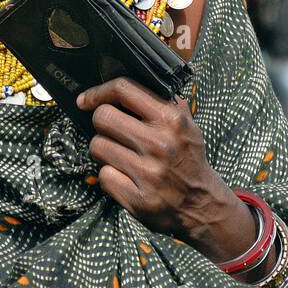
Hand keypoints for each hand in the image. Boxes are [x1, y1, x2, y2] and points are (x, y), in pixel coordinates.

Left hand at [76, 76, 257, 265]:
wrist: (202, 203)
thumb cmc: (187, 156)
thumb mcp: (185, 122)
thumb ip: (159, 99)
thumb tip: (122, 84)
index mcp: (171, 119)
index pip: (123, 89)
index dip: (98, 91)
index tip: (85, 100)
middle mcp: (160, 144)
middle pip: (103, 117)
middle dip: (101, 123)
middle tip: (110, 132)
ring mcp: (149, 173)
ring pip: (98, 146)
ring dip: (103, 150)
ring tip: (119, 155)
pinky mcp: (139, 199)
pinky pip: (103, 176)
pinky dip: (109, 176)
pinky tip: (125, 177)